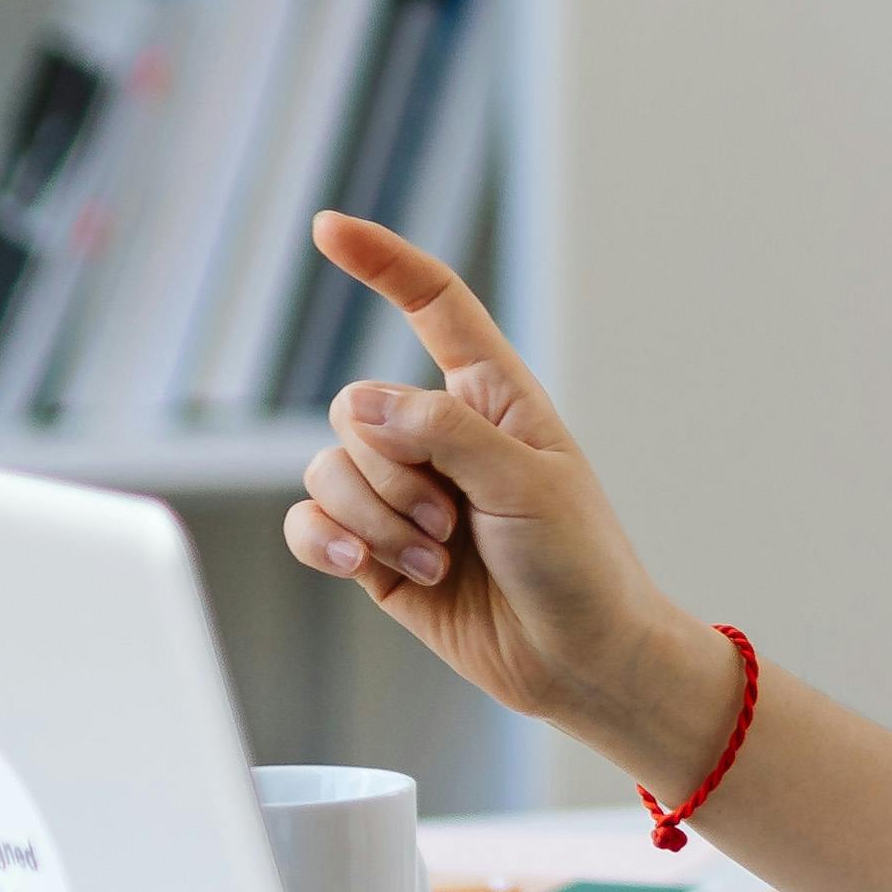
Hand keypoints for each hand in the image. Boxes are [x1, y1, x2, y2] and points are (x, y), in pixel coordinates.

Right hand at [279, 220, 727, 780]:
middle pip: (357, 408)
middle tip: (458, 524)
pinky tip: (364, 566)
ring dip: (378, 518)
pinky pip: (310, 520)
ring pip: (329, 468)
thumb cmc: (580, 564)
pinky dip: (328, 540)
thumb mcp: (527, 482)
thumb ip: (442, 433)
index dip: (383, 262)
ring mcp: (404, 495)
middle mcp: (440, 436)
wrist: (581, 663)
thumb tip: (357, 404)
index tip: (328, 228)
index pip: (434, 306)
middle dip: (393, 470)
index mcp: (493, 397)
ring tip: (440, 559)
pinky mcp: (375, 551)